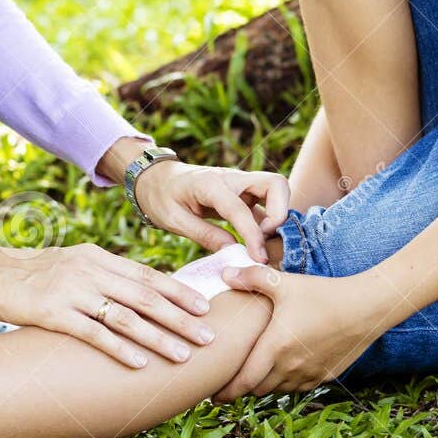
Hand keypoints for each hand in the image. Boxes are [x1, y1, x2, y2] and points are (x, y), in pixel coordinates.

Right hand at [0, 243, 214, 368]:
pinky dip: (121, 349)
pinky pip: (94, 333)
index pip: (148, 275)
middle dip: (181, 318)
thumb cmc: (32, 273)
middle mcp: (91, 271)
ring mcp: (73, 291)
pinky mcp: (54, 313)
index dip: (179, 292)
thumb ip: (104, 276)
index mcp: (98, 257)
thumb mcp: (73, 264)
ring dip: (159, 338)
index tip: (205, 308)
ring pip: (127, 317)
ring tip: (183, 355)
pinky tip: (140, 364)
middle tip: (209, 336)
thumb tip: (138, 294)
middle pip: (146, 297)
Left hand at [134, 161, 289, 262]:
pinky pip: (267, 204)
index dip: (253, 235)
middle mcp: (232, 178)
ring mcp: (241, 184)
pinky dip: (271, 222)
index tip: (258, 259)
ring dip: (278, 217)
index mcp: (210, 184)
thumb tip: (233, 252)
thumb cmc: (161, 197)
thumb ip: (204, 234)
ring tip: (264, 244)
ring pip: (277, 191)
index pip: (240, 208)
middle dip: (280, 213)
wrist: (157, 178)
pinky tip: (261, 243)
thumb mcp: (174, 220)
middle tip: (266, 241)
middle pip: (276, 184)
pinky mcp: (244, 194)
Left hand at [211, 265, 376, 401]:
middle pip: (257, 389)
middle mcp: (290, 367)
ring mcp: (309, 374)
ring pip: (277, 390)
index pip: (243, 381)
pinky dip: (286, 383)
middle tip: (229, 382)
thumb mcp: (284, 282)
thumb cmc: (323, 293)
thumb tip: (224, 274)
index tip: (213, 396)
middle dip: (242, 387)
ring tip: (254, 375)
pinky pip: (298, 387)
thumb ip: (251, 278)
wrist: (366, 308)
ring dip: (264, 385)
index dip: (226, 392)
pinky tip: (283, 369)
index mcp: (275, 348)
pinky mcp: (325, 376)